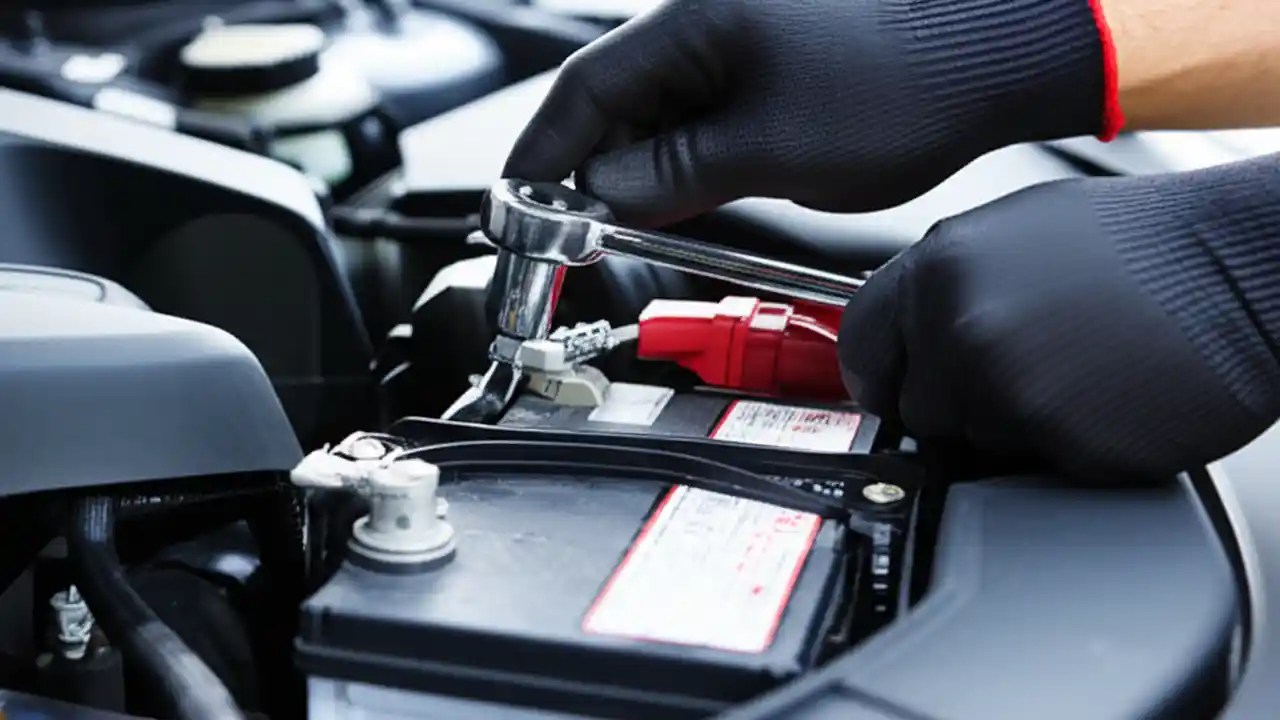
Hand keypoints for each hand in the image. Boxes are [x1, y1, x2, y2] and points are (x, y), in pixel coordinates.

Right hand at [504, 0, 1109, 226]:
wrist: (991, 52)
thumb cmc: (898, 79)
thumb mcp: (766, 148)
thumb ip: (669, 174)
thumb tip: (597, 197)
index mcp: (689, 24)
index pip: (581, 93)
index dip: (539, 157)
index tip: (515, 207)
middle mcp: (702, 26)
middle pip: (608, 104)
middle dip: (581, 173)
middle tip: (563, 236)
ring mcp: (735, 48)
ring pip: (651, 117)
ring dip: (628, 173)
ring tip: (614, 229)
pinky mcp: (764, 74)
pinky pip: (696, 121)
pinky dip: (674, 164)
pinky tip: (672, 200)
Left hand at [839, 157, 1279, 479]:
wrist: (1247, 264)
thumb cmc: (1149, 245)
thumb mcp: (1020, 233)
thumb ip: (948, 286)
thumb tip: (906, 335)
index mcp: (941, 265)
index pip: (861, 346)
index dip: (883, 374)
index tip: (901, 387)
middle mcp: (960, 323)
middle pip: (914, 409)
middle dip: (957, 407)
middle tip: (1025, 377)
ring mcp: (1007, 384)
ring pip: (972, 445)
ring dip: (1012, 431)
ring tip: (1077, 378)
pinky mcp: (1058, 437)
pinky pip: (1030, 469)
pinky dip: (1062, 450)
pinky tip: (1103, 403)